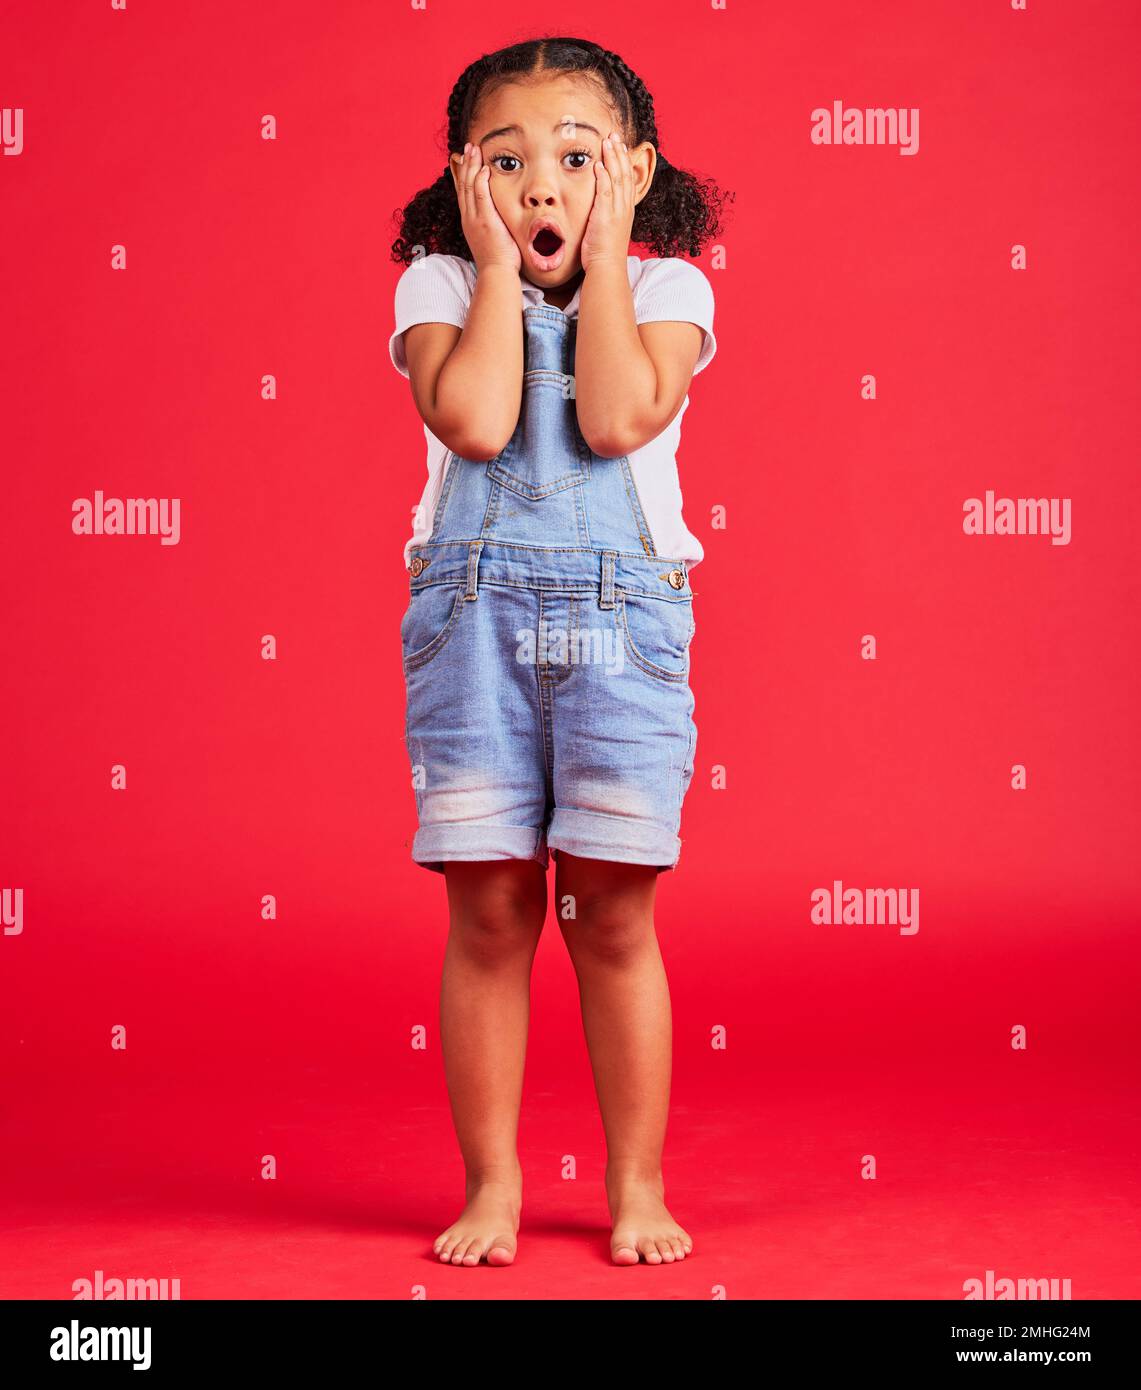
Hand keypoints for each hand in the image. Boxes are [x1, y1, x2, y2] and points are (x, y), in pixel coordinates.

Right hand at [454, 142, 520, 273]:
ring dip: (471, 165)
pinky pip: (480, 195)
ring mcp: (475, 219)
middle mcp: (468, 218)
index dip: (463, 174)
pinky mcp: (485, 221)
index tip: (466, 160)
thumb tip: (499, 218)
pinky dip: (480, 180)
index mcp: (469, 221)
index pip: (464, 192)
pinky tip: (483, 168)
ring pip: (469, 186)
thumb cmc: (499, 261)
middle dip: (465, 164)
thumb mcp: (491, 238)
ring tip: (474, 149)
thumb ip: (492, 224)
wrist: (497, 274)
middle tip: (468, 147)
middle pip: (463, 185)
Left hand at [581, 131, 636, 269]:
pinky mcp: (606, 217)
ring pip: (617, 180)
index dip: (624, 161)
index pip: (627, 180)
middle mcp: (624, 208)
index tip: (620, 146)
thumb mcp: (610, 230)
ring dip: (612, 159)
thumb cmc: (605, 253)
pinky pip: (606, 193)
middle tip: (614, 136)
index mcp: (626, 210)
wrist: (606, 268)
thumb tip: (602, 207)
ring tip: (607, 142)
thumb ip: (608, 214)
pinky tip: (599, 165)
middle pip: (624, 174)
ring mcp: (617, 212)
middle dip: (619, 153)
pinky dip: (603, 178)